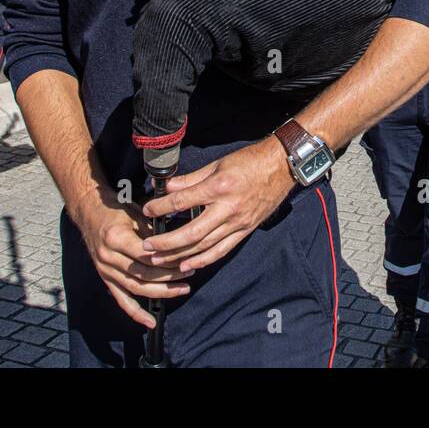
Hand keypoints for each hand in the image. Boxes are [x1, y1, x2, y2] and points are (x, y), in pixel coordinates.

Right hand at [78, 197, 193, 327]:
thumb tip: (177, 245)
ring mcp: (105, 270)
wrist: (90, 212)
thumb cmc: (117, 210)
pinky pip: (121, 299)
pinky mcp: (105, 278)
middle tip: (190, 273)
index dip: (168, 260)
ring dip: (161, 292)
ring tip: (182, 289)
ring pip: (136, 288)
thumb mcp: (137, 213)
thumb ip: (153, 232)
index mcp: (116, 238)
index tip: (187, 259)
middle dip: (170, 276)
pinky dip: (136, 312)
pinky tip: (150, 321)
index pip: (147, 256)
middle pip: (144, 274)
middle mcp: (108, 257)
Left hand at [141, 137, 296, 272]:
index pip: (182, 201)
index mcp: (219, 187)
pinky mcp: (245, 230)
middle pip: (191, 232)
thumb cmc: (250, 162)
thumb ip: (191, 179)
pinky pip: (222, 250)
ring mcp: (238, 222)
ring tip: (159, 261)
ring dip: (180, 256)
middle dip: (166, 242)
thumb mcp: (217, 164)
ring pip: (205, 245)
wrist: (281, 167)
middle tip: (147, 247)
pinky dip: (204, 260)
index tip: (147, 210)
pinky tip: (188, 265)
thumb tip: (168, 188)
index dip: (161, 208)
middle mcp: (228, 208)